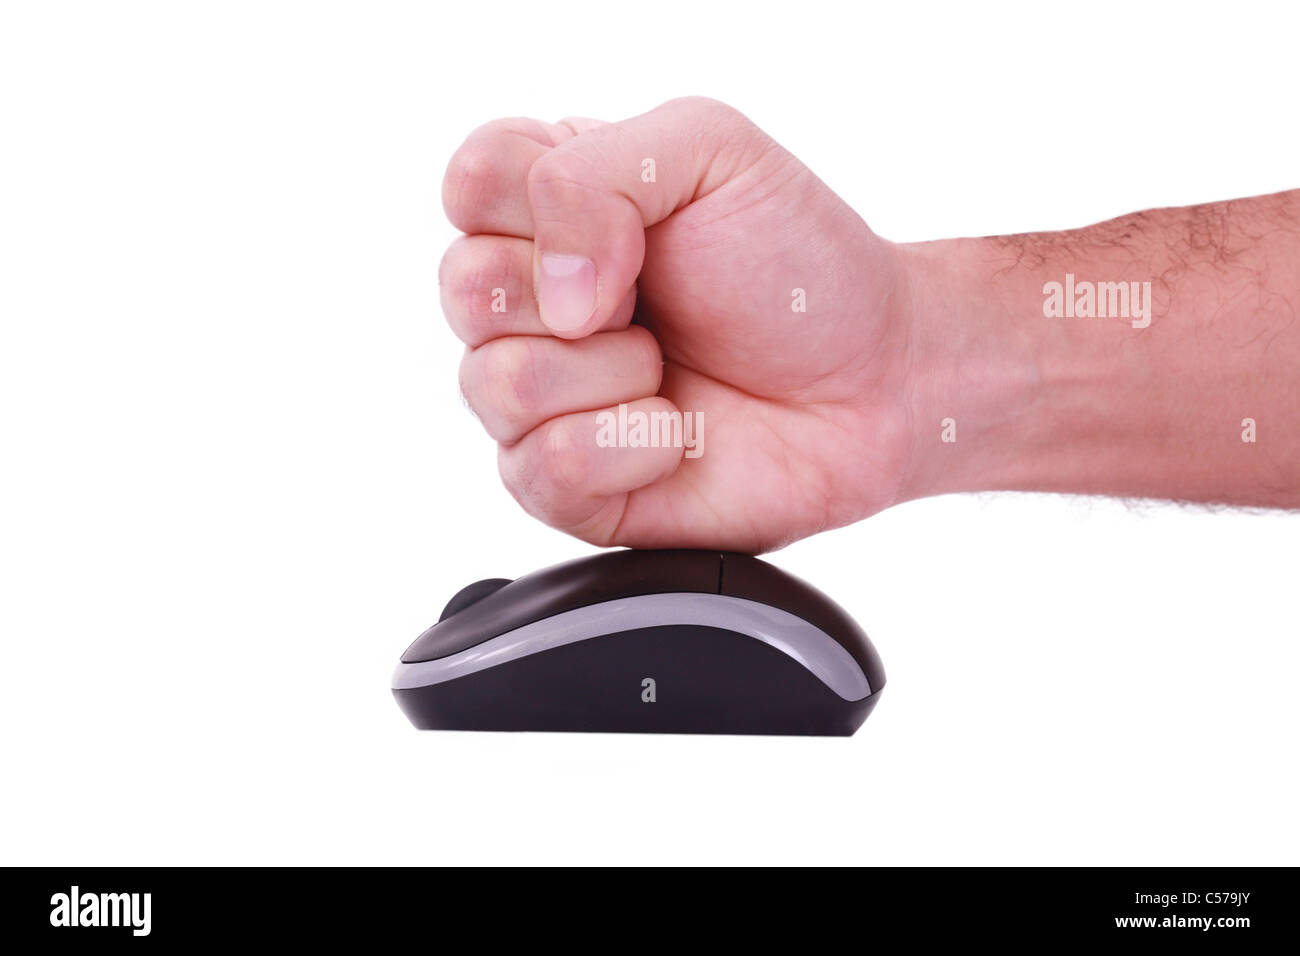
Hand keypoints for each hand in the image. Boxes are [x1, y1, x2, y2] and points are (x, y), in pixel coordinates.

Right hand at [442, 97, 913, 551]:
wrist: (876, 381)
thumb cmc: (801, 266)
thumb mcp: (713, 151)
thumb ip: (595, 171)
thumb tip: (551, 292)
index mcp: (556, 207)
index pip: (469, 181)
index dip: (543, 207)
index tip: (636, 230)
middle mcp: (535, 300)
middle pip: (464, 288)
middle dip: (581, 296)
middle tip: (656, 302)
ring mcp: (544, 398)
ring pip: (493, 384)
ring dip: (611, 374)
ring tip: (670, 369)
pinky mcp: (565, 486)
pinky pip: (541, 469)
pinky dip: (628, 450)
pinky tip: (674, 433)